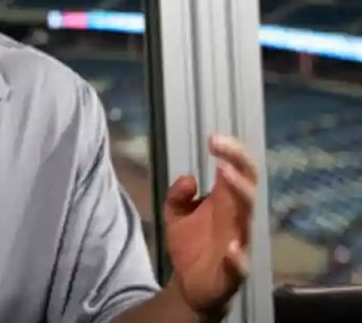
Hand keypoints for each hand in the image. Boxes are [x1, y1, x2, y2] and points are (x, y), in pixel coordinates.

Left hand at [163, 134, 257, 318]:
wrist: (190, 284)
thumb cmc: (190, 243)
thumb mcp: (174, 213)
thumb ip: (176, 194)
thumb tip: (189, 178)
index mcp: (224, 202)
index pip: (237, 171)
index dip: (231, 153)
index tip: (213, 138)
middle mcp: (236, 219)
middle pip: (247, 188)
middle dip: (237, 168)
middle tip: (220, 154)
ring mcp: (238, 244)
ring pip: (247, 219)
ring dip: (239, 197)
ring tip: (225, 178)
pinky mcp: (234, 272)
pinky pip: (241, 266)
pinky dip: (238, 258)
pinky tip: (231, 249)